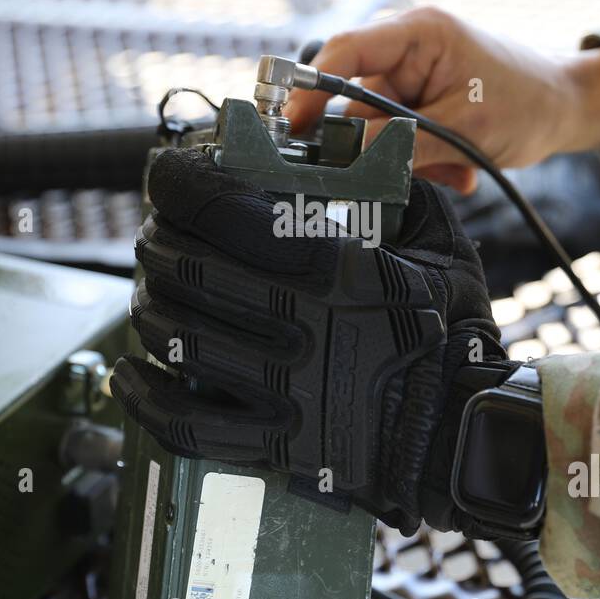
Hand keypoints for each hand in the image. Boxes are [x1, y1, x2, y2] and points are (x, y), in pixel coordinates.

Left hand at [108, 148, 523, 537]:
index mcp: (336, 268)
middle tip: (158, 233)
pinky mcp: (277, 443)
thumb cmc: (455, 331)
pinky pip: (184, 423)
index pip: (223, 210)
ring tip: (150, 289)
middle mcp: (301, 325)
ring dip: (147, 303)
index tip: (166, 175)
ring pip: (176, 336)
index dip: (177, 183)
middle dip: (157, 241)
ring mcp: (285, 390)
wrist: (468, 428)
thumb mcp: (440, 240)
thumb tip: (345, 155)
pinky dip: (143, 396)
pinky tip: (131, 371)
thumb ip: (392, 189)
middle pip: (184, 269)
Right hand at [286, 6, 599, 193]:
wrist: (567, 109)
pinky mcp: (417, 104)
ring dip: (409, 161)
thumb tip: (346, 161)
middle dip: (379, 146)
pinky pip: (397, 141)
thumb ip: (400, 144)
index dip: (312, 88)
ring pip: (376, 131)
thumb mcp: (464, 129)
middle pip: (354, 102)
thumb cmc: (528, 103)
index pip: (344, 50)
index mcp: (417, 32)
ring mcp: (409, 79)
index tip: (293, 127)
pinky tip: (458, 168)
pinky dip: (422, 162)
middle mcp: (405, 50)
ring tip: (453, 168)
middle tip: (410, 170)